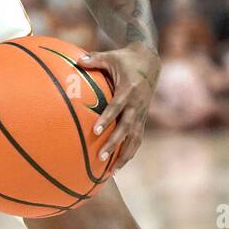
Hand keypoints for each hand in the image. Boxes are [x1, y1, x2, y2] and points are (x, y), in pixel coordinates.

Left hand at [80, 42, 160, 168]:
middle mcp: (137, 104)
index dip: (107, 118)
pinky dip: (130, 152)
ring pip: (135, 138)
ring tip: (112, 171)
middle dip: (114, 143)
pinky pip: (137, 138)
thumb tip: (77, 60)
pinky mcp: (142, 118)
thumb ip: (94, 59)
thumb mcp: (111, 56)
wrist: (150, 61)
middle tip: (101, 156)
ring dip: (125, 155)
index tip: (96, 130)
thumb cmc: (126, 59)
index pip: (117, 107)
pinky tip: (120, 166)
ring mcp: (141, 113)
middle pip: (126, 128)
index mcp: (129, 90)